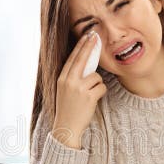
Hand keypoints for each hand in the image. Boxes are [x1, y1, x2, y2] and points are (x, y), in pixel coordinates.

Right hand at [53, 31, 106, 147]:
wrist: (66, 127)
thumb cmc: (67, 109)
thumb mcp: (64, 90)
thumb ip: (72, 77)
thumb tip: (86, 65)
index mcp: (62, 78)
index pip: (73, 58)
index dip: (81, 46)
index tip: (87, 36)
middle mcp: (69, 81)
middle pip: (83, 58)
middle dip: (90, 45)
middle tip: (96, 35)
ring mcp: (79, 88)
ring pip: (96, 76)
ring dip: (97, 85)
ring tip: (90, 96)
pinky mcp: (89, 96)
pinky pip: (102, 87)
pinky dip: (101, 93)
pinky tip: (94, 100)